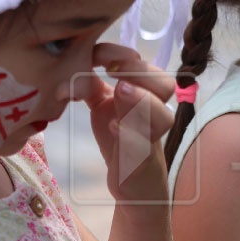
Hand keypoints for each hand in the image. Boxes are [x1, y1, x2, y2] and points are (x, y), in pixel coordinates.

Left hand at [86, 43, 174, 204]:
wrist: (133, 184)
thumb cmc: (121, 140)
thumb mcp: (103, 107)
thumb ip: (92, 84)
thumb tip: (74, 61)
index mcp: (146, 97)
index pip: (148, 69)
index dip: (126, 58)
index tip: (99, 56)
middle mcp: (153, 116)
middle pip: (165, 86)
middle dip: (140, 73)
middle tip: (113, 72)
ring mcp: (150, 140)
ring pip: (164, 117)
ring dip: (143, 102)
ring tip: (120, 92)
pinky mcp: (142, 163)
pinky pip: (145, 148)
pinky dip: (131, 135)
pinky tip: (115, 128)